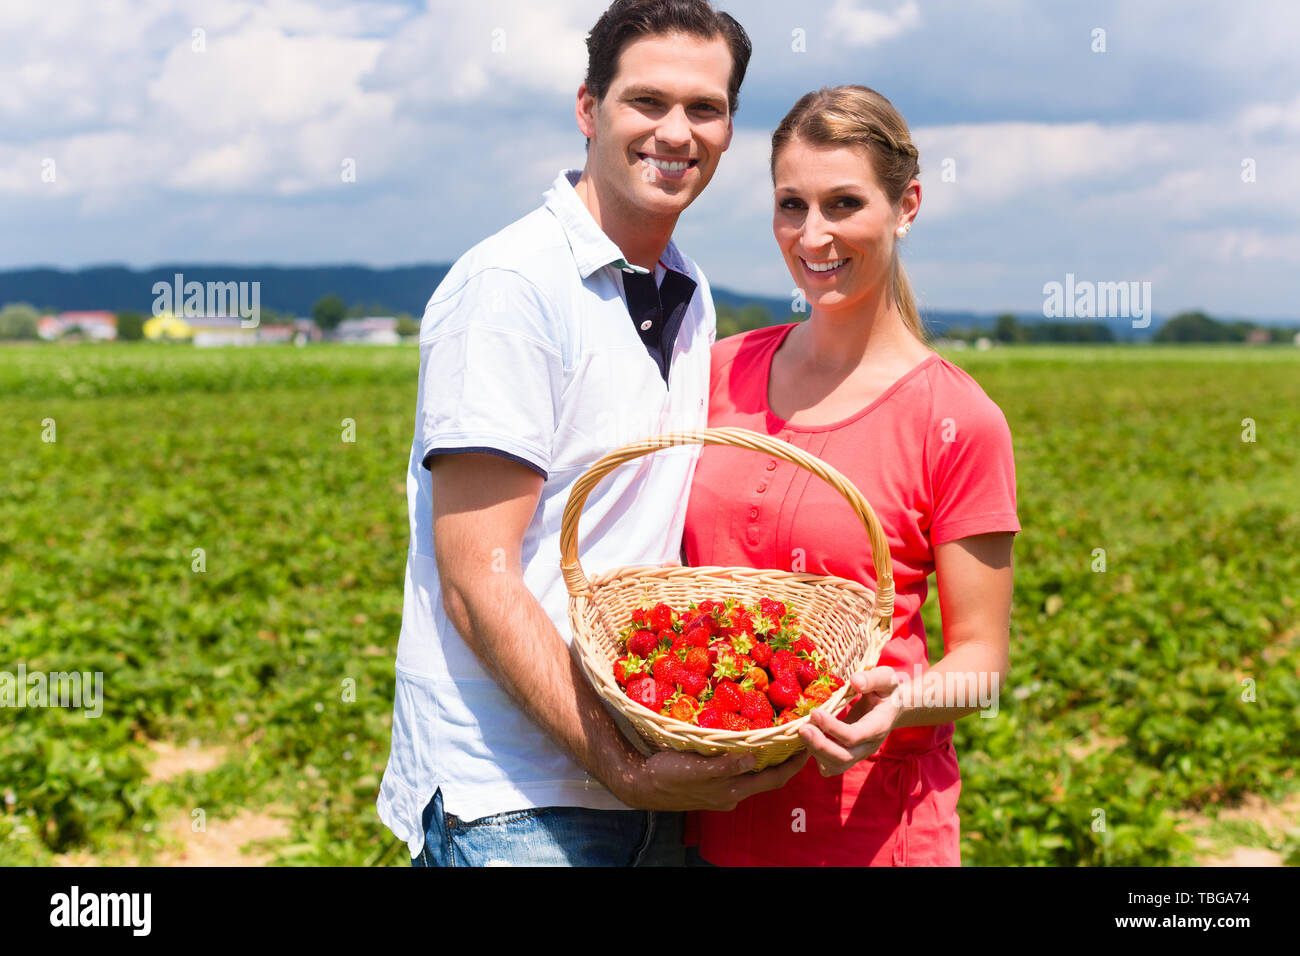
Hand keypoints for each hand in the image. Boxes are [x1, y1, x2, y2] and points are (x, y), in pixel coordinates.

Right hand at [623, 748, 810, 811]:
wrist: (640, 785)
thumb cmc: (666, 774)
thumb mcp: (695, 768)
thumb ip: (724, 766)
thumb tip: (754, 758)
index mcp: (733, 790)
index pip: (774, 779)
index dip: (794, 765)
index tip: (811, 746)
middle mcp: (732, 794)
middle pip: (768, 778)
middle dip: (786, 761)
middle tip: (800, 739)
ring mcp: (722, 791)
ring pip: (754, 775)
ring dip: (768, 759)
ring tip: (778, 738)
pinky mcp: (711, 784)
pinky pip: (739, 771)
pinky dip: (750, 759)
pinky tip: (747, 746)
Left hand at [798, 666, 901, 776]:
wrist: (892, 707)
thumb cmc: (887, 690)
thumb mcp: (886, 678)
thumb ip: (873, 678)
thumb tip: (854, 681)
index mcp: (878, 726)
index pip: (854, 736)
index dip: (833, 728)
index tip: (816, 712)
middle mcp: (868, 745)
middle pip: (843, 758)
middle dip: (820, 746)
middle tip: (802, 728)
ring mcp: (858, 753)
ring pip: (835, 766)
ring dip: (815, 752)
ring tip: (802, 732)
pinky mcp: (847, 754)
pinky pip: (830, 766)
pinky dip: (816, 757)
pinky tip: (807, 739)